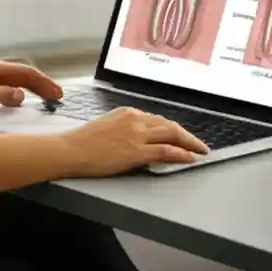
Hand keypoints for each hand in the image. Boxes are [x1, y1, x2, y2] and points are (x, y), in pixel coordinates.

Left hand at [0, 58, 63, 108]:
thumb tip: (22, 95)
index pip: (26, 74)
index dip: (44, 83)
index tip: (57, 94)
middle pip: (24, 74)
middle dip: (42, 84)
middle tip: (57, 97)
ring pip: (16, 79)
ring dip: (32, 87)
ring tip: (45, 96)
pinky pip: (7, 84)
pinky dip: (20, 90)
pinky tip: (20, 98)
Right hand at [59, 107, 209, 175]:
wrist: (71, 149)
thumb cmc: (83, 141)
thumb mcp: (107, 126)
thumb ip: (125, 129)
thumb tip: (139, 139)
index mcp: (128, 113)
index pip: (158, 120)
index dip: (172, 129)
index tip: (181, 135)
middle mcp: (135, 119)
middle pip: (169, 125)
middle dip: (186, 135)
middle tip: (198, 144)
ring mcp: (137, 135)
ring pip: (172, 135)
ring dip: (190, 143)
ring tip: (200, 150)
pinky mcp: (136, 151)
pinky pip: (166, 150)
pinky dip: (181, 153)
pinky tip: (189, 157)